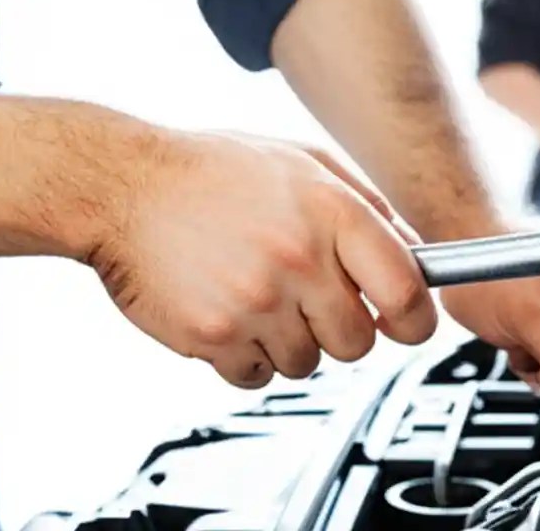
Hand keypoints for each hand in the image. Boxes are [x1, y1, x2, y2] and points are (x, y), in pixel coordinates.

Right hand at [87, 130, 437, 388]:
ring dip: (291, 341)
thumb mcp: (305, 162)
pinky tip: (231, 313)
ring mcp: (255, 302)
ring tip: (259, 294)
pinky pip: (258, 376)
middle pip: (359, 342)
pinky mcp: (213, 336)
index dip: (416, 320)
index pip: (406, 292)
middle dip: (343, 329)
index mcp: (332, 213)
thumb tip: (417, 256)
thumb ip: (368, 207)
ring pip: (308, 363)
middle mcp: (299, 259)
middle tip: (311, 300)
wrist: (122, 184)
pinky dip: (248, 357)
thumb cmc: (214, 171)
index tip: (408, 324)